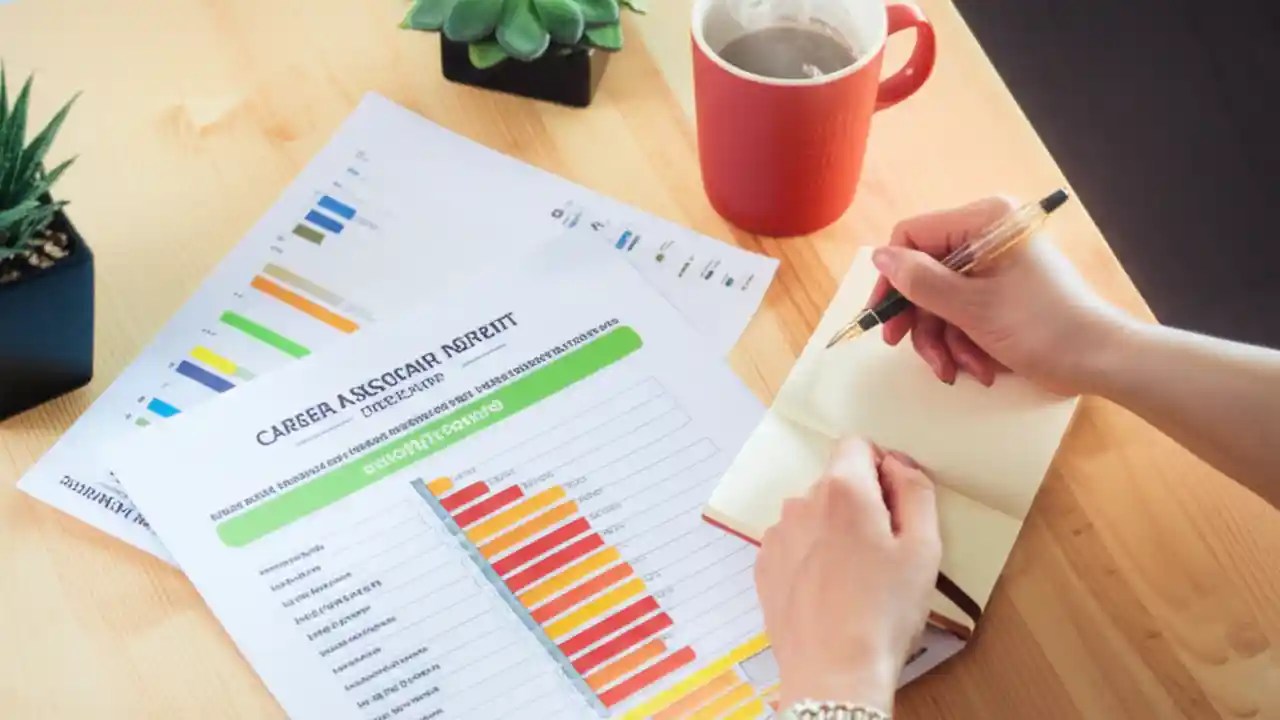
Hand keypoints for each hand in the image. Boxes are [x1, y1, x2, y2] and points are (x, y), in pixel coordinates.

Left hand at [755, 437, 940, 711]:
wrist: (834, 672)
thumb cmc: (883, 613)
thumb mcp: (924, 548)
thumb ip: (916, 490)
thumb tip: (898, 465)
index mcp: (843, 490)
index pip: (858, 445)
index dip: (882, 470)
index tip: (895, 506)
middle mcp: (802, 502)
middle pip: (836, 482)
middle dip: (861, 504)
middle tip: (883, 553)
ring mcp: (778, 534)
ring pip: (814, 514)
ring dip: (833, 531)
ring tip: (855, 579)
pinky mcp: (765, 565)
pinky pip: (794, 543)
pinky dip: (811, 557)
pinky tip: (829, 591)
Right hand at [866, 196, 1129, 393]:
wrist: (1100, 358)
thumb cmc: (1041, 326)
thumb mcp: (972, 307)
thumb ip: (921, 281)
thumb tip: (880, 258)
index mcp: (984, 220)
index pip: (913, 236)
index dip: (893, 278)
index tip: (885, 318)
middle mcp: (987, 234)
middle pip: (925, 273)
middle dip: (922, 320)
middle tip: (907, 350)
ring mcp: (995, 264)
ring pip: (941, 298)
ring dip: (944, 339)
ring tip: (956, 369)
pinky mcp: (1002, 290)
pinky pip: (963, 311)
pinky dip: (964, 342)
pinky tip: (977, 367)